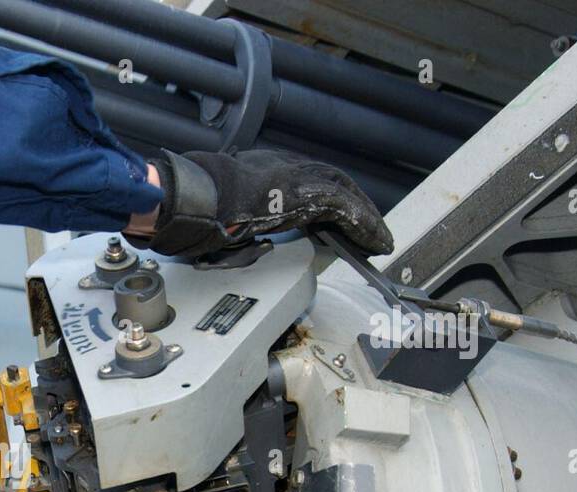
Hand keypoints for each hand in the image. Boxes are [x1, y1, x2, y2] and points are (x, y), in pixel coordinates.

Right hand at [130, 148, 392, 259]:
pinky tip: (373, 239)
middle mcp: (286, 167)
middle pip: (334, 184)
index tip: (338, 218)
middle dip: (354, 208)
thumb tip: (238, 238)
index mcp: (266, 171)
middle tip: (368, 230)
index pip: (308, 181)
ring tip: (378, 239)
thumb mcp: (225, 211)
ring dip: (365, 218)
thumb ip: (240, 219)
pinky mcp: (307, 193)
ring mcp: (298, 177)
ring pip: (345, 193)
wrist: (198, 196)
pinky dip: (363, 224)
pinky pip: (346, 208)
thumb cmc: (199, 207)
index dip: (328, 199)